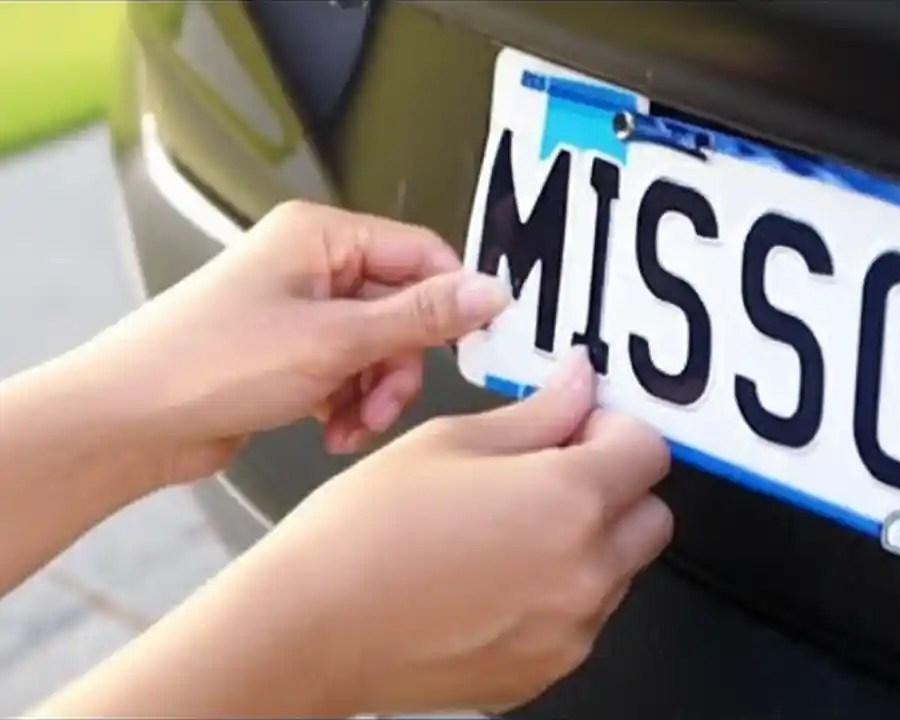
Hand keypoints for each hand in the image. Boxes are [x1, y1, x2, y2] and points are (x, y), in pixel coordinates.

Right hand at [63, 349, 673, 716]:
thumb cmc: (363, 536)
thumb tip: (579, 385)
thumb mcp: (450, 443)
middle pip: (651, 515)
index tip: (579, 427)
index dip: (614, 429)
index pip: (649, 449)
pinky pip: (583, 619)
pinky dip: (559, 595)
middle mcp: (586, 572)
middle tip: (550, 473)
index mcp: (570, 500)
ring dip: (590, 542)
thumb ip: (536, 414)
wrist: (308, 630)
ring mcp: (571, 630)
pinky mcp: (547, 670)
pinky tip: (494, 577)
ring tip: (508, 530)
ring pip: (621, 570)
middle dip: (614, 487)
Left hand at [76, 200, 509, 486]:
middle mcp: (310, 266)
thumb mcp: (334, 341)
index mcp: (319, 236)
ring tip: (352, 424)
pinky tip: (332, 431)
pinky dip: (351, 406)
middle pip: (404, 308)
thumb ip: (421, 318)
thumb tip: (489, 292)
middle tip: (387, 401)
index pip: (421, 252)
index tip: (478, 343)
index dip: (454, 299)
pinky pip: (350, 375)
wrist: (128, 422)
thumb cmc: (205, 365)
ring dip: (377, 394)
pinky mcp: (290, 355)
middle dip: (401, 365)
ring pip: (380, 349)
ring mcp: (299, 312)